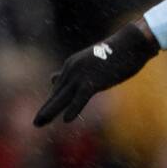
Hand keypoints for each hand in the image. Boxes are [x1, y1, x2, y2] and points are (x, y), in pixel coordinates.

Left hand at [34, 20, 158, 125]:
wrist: (130, 43)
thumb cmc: (116, 53)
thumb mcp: (91, 62)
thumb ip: (76, 71)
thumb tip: (58, 77)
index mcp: (72, 66)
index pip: (58, 88)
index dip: (50, 104)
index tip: (43, 116)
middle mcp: (72, 70)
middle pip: (56, 94)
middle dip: (45, 110)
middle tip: (35, 124)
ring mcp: (82, 75)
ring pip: (63, 97)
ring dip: (50, 112)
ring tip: (38, 124)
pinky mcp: (94, 80)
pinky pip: (81, 97)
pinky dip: (74, 108)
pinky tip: (67, 120)